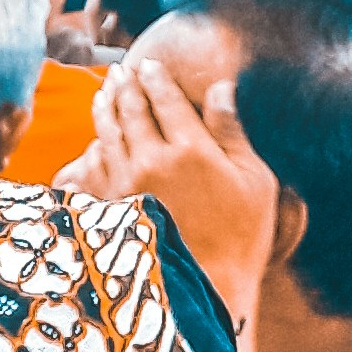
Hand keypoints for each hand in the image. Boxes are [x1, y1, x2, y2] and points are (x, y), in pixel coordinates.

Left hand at [67, 53, 281, 331]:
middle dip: (126, 85)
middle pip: (132, 110)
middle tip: (122, 69)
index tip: (148, 63)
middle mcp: (154, 160)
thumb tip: (221, 88)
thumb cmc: (244, 234)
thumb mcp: (254, 180)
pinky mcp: (115, 205)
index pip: (166, 100)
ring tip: (105, 91)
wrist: (209, 287)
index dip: (155, 78)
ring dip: (106, 107)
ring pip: (109, 133)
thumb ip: (231, 131)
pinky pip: (98, 163)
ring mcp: (128, 183)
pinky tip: (97, 133)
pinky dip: (96, 141)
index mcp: (192, 149)